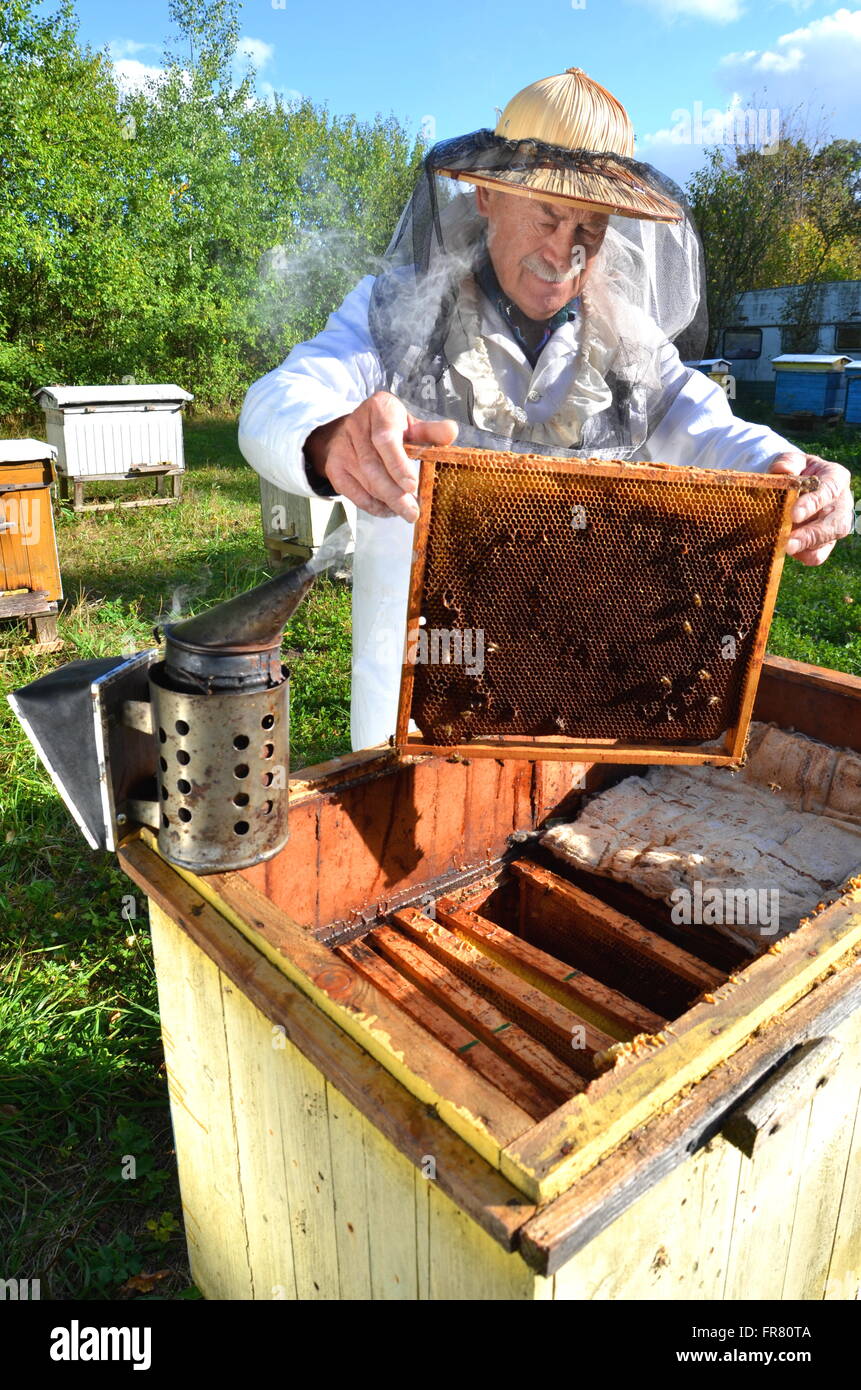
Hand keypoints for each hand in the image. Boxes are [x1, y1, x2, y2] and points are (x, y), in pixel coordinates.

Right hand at [305, 391, 457, 521]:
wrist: (351, 429)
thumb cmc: (388, 427)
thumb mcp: (410, 424)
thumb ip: (430, 431)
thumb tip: (451, 432)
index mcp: (379, 409)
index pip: (385, 439)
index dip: (398, 464)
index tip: (412, 485)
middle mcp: (356, 426)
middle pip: (374, 466)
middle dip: (395, 493)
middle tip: (413, 512)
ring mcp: (342, 447)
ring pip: (365, 482)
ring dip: (387, 502)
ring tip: (405, 512)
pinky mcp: (334, 467)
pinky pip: (354, 493)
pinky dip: (373, 506)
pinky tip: (388, 510)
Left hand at [768, 451, 854, 565]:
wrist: (796, 486)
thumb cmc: (797, 472)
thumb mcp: (793, 461)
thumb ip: (788, 462)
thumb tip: (783, 470)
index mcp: (836, 478)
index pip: (829, 490)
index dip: (813, 503)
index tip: (795, 515)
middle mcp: (842, 503)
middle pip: (834, 523)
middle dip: (810, 534)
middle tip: (789, 543)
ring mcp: (836, 524)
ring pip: (827, 541)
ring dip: (805, 546)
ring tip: (785, 547)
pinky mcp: (827, 542)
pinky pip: (819, 556)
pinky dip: (803, 555)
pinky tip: (788, 550)